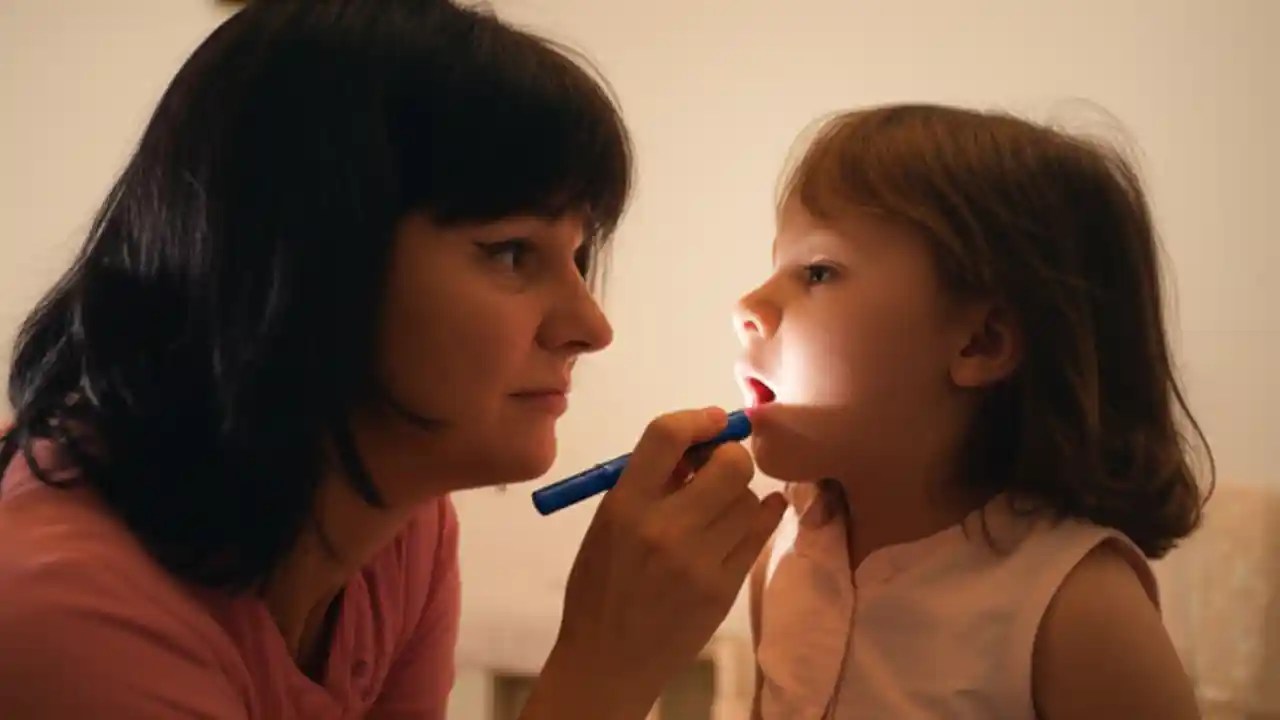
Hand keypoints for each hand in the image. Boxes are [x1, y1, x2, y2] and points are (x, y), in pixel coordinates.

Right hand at [524, 407, 785, 719]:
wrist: (609, 659)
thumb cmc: (603, 585)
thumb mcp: (608, 525)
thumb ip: (647, 484)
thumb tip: (697, 446)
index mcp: (624, 506)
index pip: (666, 435)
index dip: (697, 418)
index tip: (712, 420)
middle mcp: (663, 529)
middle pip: (727, 463)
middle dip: (729, 456)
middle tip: (718, 467)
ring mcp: (698, 561)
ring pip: (749, 498)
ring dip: (739, 494)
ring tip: (719, 509)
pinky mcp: (724, 587)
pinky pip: (761, 531)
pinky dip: (763, 513)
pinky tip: (757, 512)